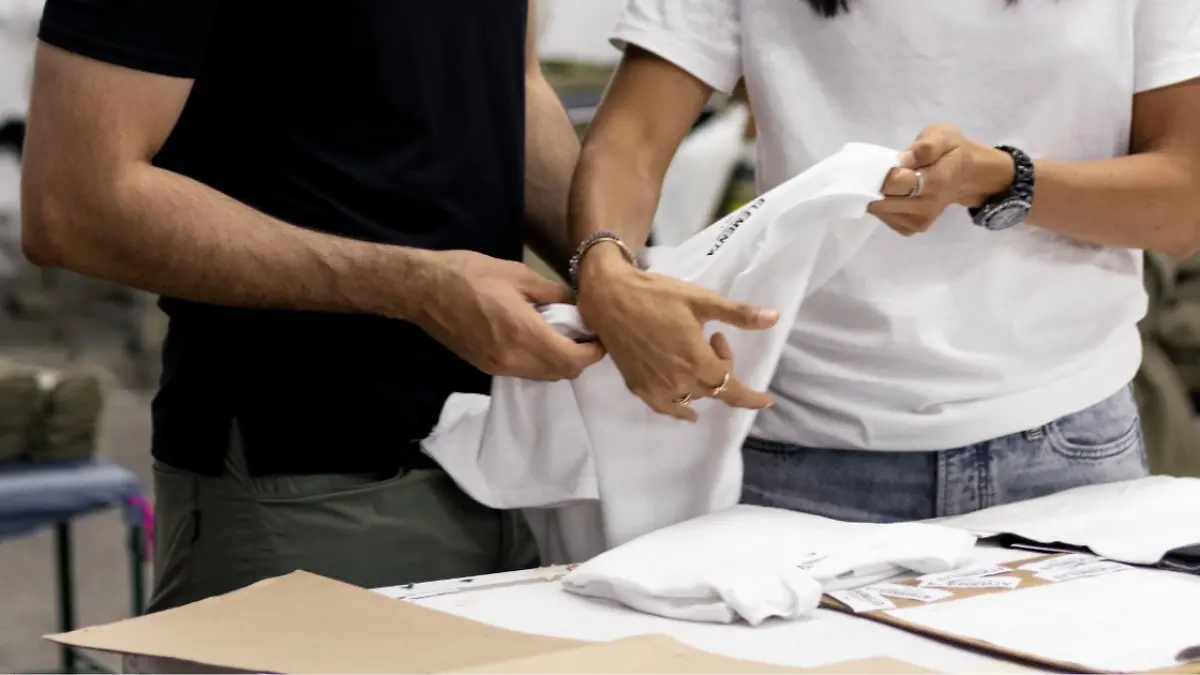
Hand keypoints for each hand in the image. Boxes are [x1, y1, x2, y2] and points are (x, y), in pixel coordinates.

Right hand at [414, 250, 604, 380]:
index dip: (593, 353)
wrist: (424, 290)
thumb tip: (576, 305)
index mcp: (524, 333)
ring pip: (544, 376)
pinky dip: (540, 362)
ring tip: (563, 336)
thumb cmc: (471, 275)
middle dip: (579, 358)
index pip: (572, 360)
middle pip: (561, 373)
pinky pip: (525, 373)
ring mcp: (498, 367)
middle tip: (585, 335)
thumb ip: (552, 294)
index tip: (600, 337)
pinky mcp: (486, 367)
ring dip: (559, 362)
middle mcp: (513, 359)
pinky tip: (537, 339)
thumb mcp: (519, 275)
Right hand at [576, 245, 778, 420]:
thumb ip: (738, 314)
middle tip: (713, 337)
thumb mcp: (701, 300)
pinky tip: (687, 411)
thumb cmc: (657, 295)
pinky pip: (666, 407)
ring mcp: (655, 387)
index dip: (751, 398)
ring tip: (692, 350)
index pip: (732, 390)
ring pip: (692, 397)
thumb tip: (774, 318)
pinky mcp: (637, 387)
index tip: (766, 400)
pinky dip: (680, 409)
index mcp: (697, 362)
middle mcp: (678, 381)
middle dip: (722, 366)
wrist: (609, 297)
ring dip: (702, 380)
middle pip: (713, 388)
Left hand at [868, 124, 1014, 235]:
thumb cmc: (952, 151)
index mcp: (937, 181)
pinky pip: (885, 218)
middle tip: (883, 171)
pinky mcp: (911, 228)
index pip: (897, 183)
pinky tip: (892, 194)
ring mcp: (920, 221)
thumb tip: (903, 160)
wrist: (967, 175)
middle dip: (877, 185)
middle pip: (885, 199)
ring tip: (890, 181)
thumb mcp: (943, 136)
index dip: (885, 172)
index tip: (886, 163)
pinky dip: (882, 205)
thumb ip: (925, 146)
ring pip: (881, 210)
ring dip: (878, 195)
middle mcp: (928, 206)